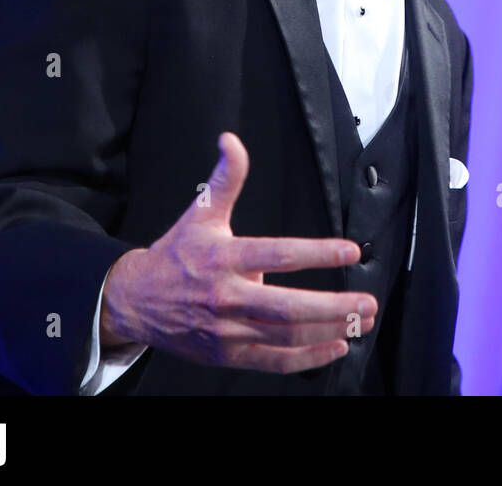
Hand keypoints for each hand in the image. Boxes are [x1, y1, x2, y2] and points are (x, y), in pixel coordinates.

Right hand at [100, 131, 375, 374]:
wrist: (134, 302)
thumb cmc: (176, 255)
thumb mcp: (201, 213)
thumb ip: (227, 178)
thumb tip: (231, 140)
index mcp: (225, 258)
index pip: (278, 255)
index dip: (317, 253)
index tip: (350, 250)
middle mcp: (228, 297)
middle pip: (288, 307)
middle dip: (333, 306)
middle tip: (367, 300)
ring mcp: (228, 330)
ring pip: (286, 336)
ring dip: (329, 330)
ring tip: (361, 321)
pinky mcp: (229, 354)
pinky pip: (274, 361)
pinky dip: (308, 358)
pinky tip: (336, 346)